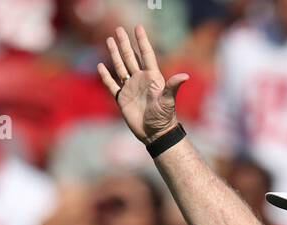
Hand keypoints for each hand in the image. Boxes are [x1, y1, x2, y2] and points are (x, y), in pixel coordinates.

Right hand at [97, 25, 188, 144]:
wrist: (155, 134)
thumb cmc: (164, 117)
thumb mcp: (168, 100)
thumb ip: (173, 86)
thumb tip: (185, 76)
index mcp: (152, 77)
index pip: (146, 54)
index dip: (142, 41)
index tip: (138, 27)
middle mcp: (140, 80)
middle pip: (131, 57)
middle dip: (125, 43)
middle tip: (119, 29)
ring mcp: (131, 88)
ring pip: (121, 67)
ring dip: (115, 54)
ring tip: (109, 40)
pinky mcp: (123, 99)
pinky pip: (112, 85)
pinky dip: (106, 77)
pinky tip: (101, 67)